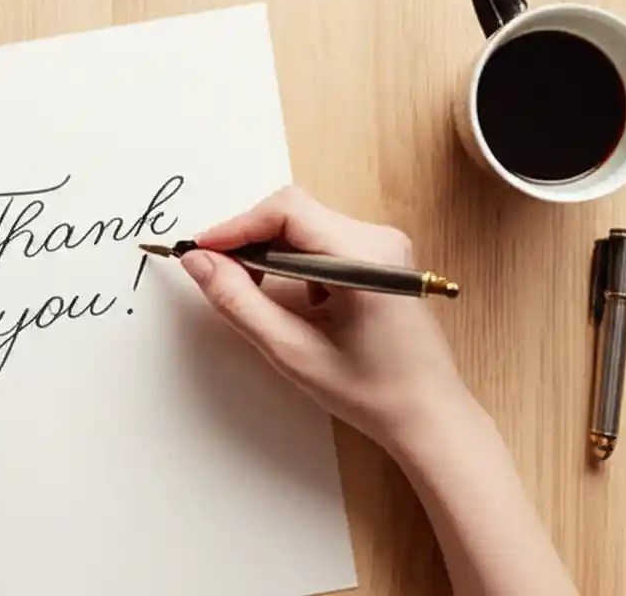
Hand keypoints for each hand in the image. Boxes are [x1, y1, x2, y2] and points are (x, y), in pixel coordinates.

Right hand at [179, 186, 469, 450]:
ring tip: (254, 293)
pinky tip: (293, 300)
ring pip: (306, 226)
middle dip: (250, 239)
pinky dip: (294, 262)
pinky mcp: (382, 259)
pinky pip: (323, 241)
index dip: (236, 226)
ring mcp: (384, 246)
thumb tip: (198, 262)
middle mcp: (378, 239)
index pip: (286, 211)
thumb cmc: (370, 391)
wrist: (427, 414)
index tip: (201, 250)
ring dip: (271, 252)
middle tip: (218, 274)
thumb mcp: (292, 350)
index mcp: (364, 257)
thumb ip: (238, 302)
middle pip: (294, 213)